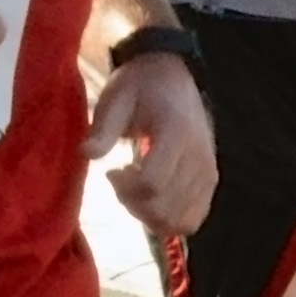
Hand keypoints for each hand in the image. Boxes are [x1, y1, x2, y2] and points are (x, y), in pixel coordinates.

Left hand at [89, 51, 215, 235]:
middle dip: (132, 202)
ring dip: (148, 214)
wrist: (172, 76)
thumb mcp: (115, 99)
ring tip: (133, 190)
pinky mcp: (210, 182)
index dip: (124, 187)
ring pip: (179, 220)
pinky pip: (192, 219)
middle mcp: (199, 157)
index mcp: (176, 133)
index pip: (152, 183)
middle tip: (118, 179)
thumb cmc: (139, 87)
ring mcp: (209, 173)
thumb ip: (103, 129)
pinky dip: (168, 219)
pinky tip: (150, 199)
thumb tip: (85, 154)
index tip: (111, 170)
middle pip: (164, 207)